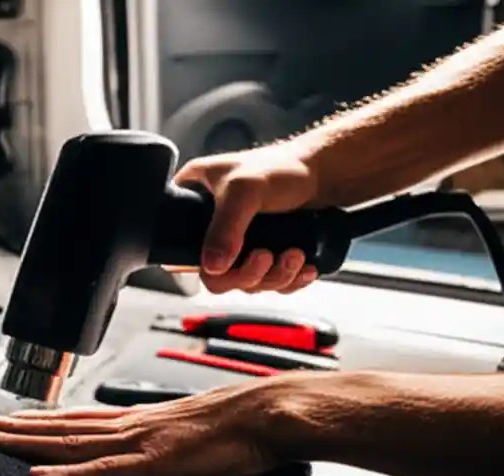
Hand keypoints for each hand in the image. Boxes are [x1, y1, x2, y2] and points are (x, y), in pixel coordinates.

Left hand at [0, 381, 282, 475]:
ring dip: (26, 444)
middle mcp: (129, 426)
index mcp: (138, 420)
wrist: (269, 415)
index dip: (39, 419)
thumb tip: (153, 444)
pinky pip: (101, 472)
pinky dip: (67, 475)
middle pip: (60, 427)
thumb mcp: (192, 429)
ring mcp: (138, 443)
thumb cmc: (240, 425)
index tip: (9, 417)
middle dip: (16, 428)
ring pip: (68, 444)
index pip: (76, 419)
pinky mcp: (153, 464)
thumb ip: (165, 437)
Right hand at [174, 142, 322, 294]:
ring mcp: (239, 241)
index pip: (180, 244)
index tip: (230, 259)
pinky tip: (304, 267)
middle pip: (216, 274)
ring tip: (295, 255)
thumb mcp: (245, 190)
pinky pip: (269, 281)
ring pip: (247, 280)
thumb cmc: (282, 167)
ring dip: (274, 276)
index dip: (203, 264)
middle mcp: (212, 223)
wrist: (324, 172)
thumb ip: (225, 226)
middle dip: (247, 274)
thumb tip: (212, 266)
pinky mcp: (264, 251)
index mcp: (193, 198)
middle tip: (266, 256)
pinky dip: (288, 280)